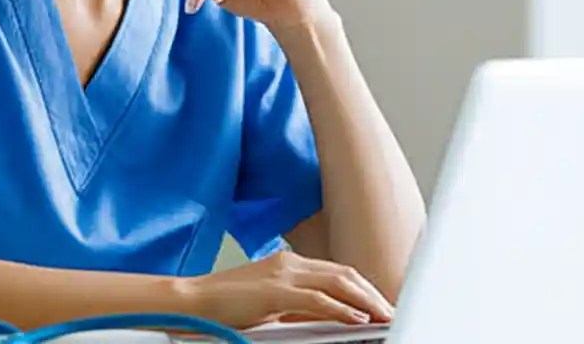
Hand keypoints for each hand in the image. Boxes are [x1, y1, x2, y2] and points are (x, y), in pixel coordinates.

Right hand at [178, 251, 394, 329]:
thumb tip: (332, 318)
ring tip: (383, 316)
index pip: (338, 272)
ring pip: (337, 282)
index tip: (381, 305)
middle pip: (345, 274)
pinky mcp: (274, 291)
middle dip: (372, 294)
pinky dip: (341, 308)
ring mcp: (282, 274)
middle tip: (391, 312)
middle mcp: (290, 263)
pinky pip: (317, 300)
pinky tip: (356, 319)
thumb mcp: (271, 306)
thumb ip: (300, 308)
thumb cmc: (226, 306)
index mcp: (289, 263)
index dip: (364, 288)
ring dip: (365, 300)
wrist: (192, 302)